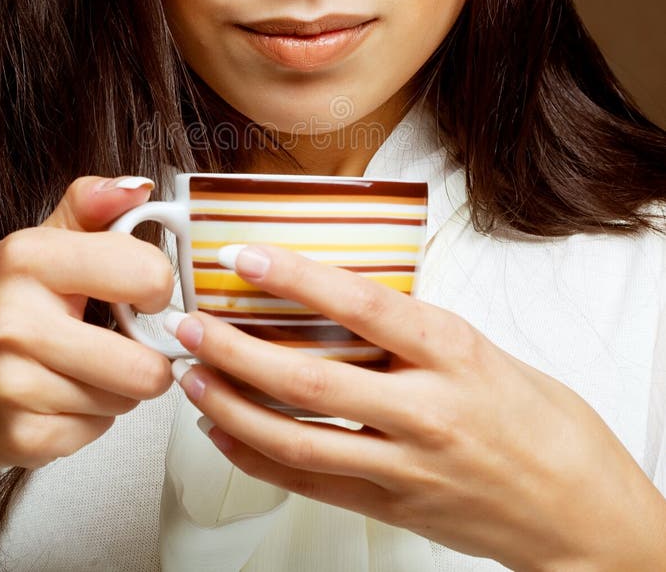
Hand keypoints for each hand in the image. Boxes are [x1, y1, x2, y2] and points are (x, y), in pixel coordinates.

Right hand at [0, 176, 174, 479]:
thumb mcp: (34, 246)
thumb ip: (90, 208)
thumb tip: (139, 188)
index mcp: (28, 259)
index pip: (145, 273)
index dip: (160, 288)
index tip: (145, 294)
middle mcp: (17, 321)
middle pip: (145, 363)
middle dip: (148, 357)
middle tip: (125, 343)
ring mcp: (15, 385)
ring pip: (126, 399)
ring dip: (117, 388)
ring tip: (82, 367)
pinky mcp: (19, 436)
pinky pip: (97, 430)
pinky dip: (90, 418)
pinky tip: (59, 396)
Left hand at [167, 245, 665, 571]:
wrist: (581, 516)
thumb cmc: (543, 424)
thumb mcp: (484, 351)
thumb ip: (413, 331)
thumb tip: (341, 301)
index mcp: (453, 355)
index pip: (361, 305)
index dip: (296, 279)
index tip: (246, 257)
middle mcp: (425, 412)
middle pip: (311, 380)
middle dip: (237, 350)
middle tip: (192, 323)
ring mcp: (405, 467)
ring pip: (298, 440)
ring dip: (233, 406)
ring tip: (192, 375)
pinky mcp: (391, 508)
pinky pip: (310, 484)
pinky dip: (257, 458)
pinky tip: (224, 432)